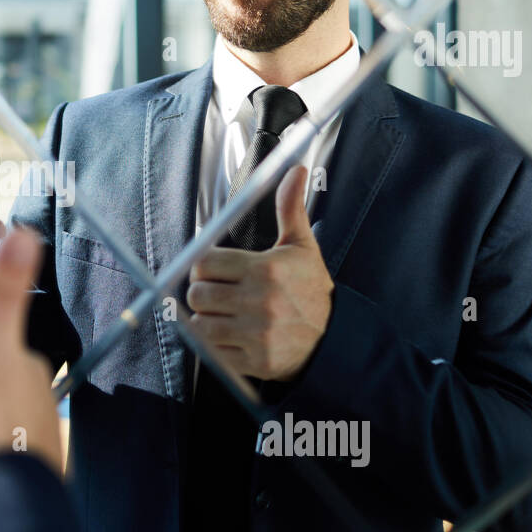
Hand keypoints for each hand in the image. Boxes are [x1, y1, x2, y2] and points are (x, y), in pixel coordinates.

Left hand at [186, 165, 333, 382]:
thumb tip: (295, 170)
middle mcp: (260, 301)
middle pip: (198, 293)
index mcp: (266, 269)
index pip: (205, 263)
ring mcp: (257, 334)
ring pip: (200, 323)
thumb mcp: (303, 247)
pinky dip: (214, 344)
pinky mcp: (255, 360)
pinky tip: (230, 335)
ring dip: (206, 319)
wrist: (334, 339)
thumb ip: (291, 208)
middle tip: (217, 294)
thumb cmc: (312, 289)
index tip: (214, 271)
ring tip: (224, 315)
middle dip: (202, 293)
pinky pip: (212, 351)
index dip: (204, 266)